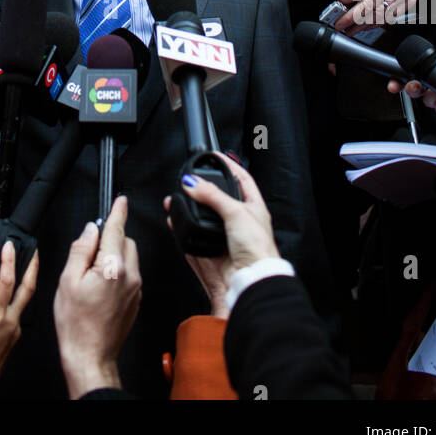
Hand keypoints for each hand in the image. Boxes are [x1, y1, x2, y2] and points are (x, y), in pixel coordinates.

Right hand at [0, 243, 38, 398]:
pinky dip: (17, 297)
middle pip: (28, 288)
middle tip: (34, 250)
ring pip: (25, 299)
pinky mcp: (14, 335)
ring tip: (26, 266)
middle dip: (33, 266)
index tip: (8, 246)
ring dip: (27, 281)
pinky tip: (11, 293)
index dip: (8, 261)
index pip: (6, 282)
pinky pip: (19, 310)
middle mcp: (10, 321)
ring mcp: (15, 329)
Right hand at [53, 195, 141, 397]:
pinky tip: (100, 288)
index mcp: (111, 268)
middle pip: (124, 241)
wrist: (90, 355)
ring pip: (129, 256)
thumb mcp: (68, 281)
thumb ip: (80, 250)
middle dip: (110, 239)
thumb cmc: (76, 325)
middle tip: (88, 255)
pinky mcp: (137, 298)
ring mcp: (136, 288)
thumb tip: (89, 231)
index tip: (120, 200)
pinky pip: (130, 273)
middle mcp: (129, 275)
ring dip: (114, 255)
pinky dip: (118, 271)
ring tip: (92, 276)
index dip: (117, 211)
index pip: (116, 229)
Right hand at [163, 153, 278, 292]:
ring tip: (178, 198)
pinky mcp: (213, 247)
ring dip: (191, 206)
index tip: (215, 156)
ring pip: (205, 214)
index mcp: (253, 206)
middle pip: (220, 196)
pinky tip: (178, 220)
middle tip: (191, 179)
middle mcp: (241, 219)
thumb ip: (213, 196)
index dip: (229, 165)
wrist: (251, 278)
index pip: (241, 178)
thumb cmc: (257, 249)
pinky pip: (196, 232)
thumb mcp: (236, 213)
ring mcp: (226, 234)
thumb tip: (193, 183)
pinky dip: (185, 225)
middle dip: (204, 187)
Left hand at [334, 0, 418, 34]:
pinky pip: (389, 18)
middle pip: (368, 4)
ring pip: (378, 15)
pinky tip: (364, 27)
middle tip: (339, 24)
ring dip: (361, 25)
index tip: (339, 1)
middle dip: (350, 17)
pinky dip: (374, 24)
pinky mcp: (408, 2)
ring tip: (350, 30)